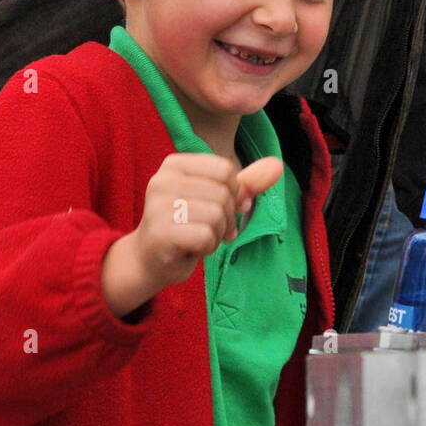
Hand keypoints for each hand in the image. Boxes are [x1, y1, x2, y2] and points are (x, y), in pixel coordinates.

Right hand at [100, 153, 283, 317]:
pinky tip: (194, 249)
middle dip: (227, 216)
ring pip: (217, 213)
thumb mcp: (215, 199)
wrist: (148, 260)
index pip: (225, 169)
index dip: (234, 193)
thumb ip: (245, 183)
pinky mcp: (160, 232)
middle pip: (222, 192)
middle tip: (213, 229)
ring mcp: (158, 206)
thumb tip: (277, 165)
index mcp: (174, 164)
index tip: (224, 209)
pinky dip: (208, 246)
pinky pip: (206, 235)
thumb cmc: (185, 225)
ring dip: (218, 233)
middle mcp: (162, 180)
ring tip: (203, 238)